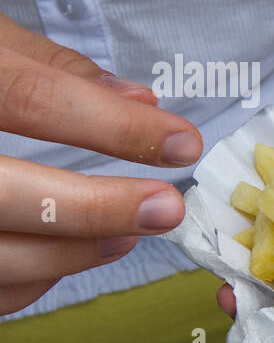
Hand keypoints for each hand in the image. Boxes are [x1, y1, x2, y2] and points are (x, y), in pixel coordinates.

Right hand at [0, 15, 199, 313]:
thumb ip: (45, 66)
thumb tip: (138, 102)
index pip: (22, 97)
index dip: (110, 127)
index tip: (182, 142)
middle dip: (94, 208)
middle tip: (166, 207)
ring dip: (71, 250)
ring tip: (130, 231)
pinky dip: (30, 276)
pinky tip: (70, 254)